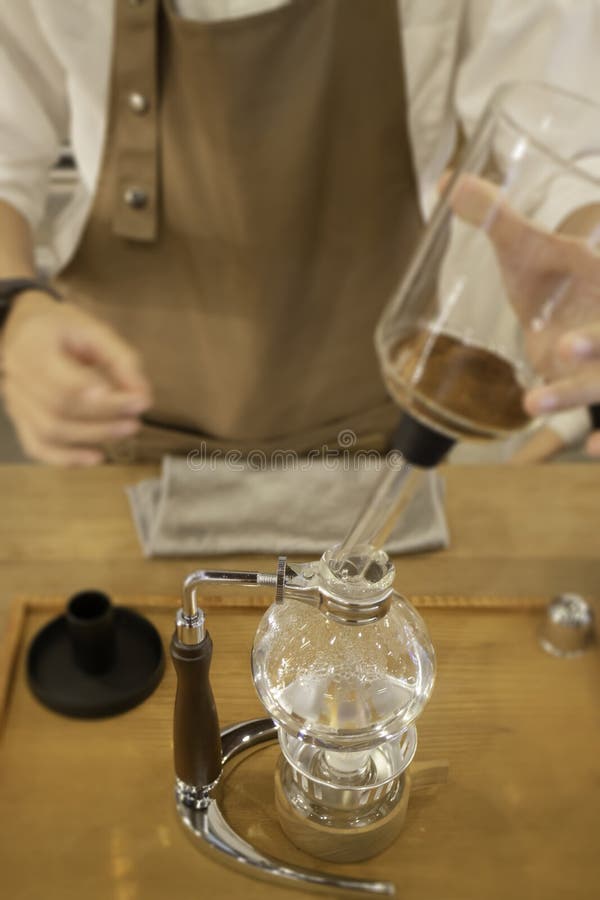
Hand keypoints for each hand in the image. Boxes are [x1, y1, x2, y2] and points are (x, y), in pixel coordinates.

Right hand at [0, 291, 152, 464]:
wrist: (25, 327)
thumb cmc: (63, 328)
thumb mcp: (95, 330)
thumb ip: (122, 360)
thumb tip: (143, 396)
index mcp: (33, 347)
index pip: (66, 384)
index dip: (102, 401)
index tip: (137, 402)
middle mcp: (17, 377)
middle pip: (59, 411)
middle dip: (104, 419)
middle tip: (137, 419)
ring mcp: (14, 401)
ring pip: (49, 432)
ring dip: (92, 437)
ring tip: (126, 430)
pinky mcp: (19, 419)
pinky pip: (37, 446)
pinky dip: (65, 458)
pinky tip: (95, 458)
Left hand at [446, 173, 599, 454]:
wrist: (584, 308)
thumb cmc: (563, 281)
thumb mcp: (534, 252)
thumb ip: (498, 221)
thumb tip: (446, 183)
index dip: (598, 328)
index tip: (571, 336)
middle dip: (594, 353)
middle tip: (567, 348)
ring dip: (575, 396)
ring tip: (533, 404)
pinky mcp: (597, 394)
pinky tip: (589, 454)